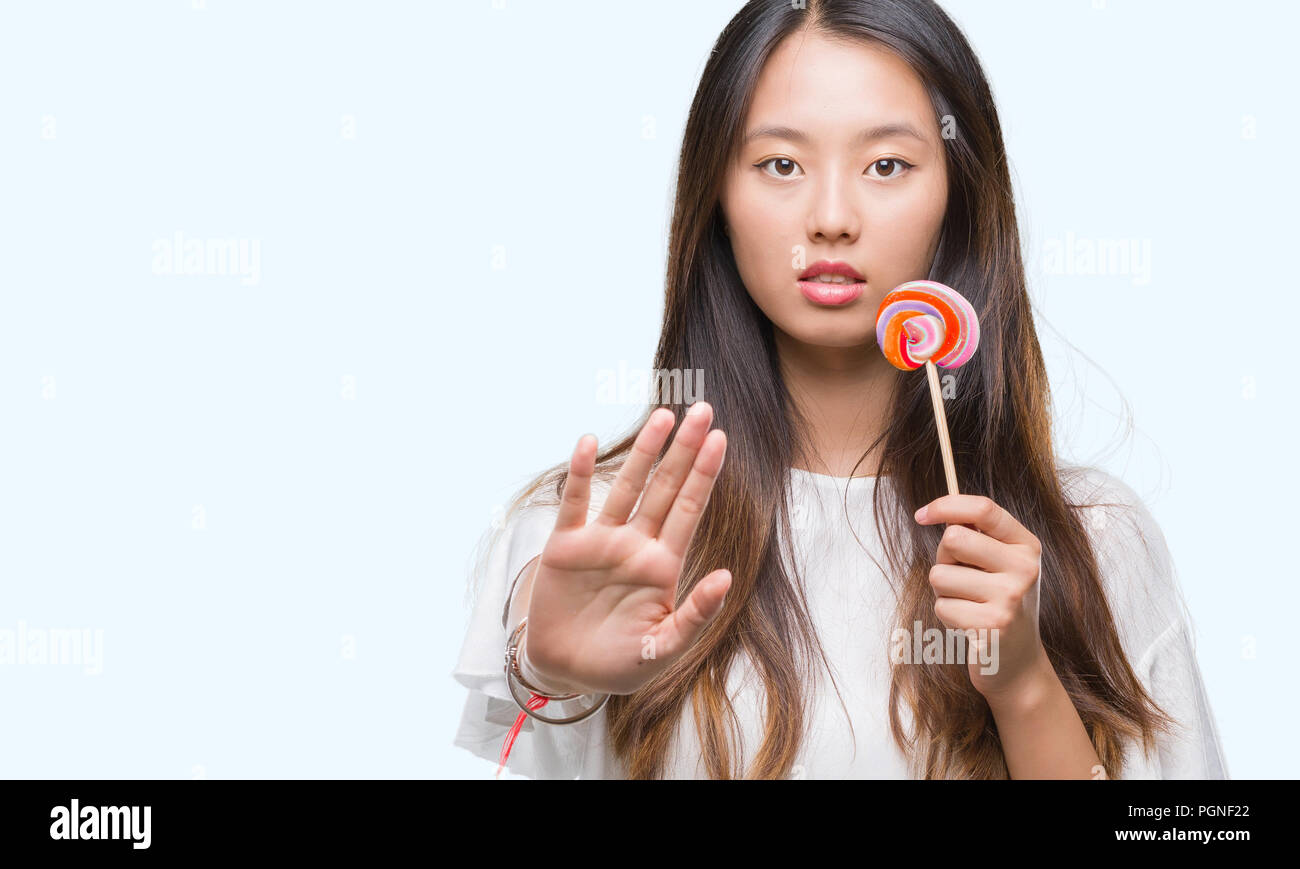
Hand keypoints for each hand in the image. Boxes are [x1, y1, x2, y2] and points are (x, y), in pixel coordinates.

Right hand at [524, 402, 731, 695]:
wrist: (566, 672)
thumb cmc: (620, 664)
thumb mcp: (664, 649)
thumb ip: (695, 615)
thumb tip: (726, 577)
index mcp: (663, 565)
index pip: (689, 510)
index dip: (704, 475)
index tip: (721, 439)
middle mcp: (636, 544)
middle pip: (665, 487)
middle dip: (684, 451)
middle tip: (703, 410)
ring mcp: (601, 541)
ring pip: (626, 487)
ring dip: (644, 453)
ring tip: (664, 416)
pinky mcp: (566, 546)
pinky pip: (575, 504)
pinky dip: (581, 474)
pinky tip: (588, 443)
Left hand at [914, 494, 1048, 703]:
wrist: (1018, 663)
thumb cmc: (998, 605)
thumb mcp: (1000, 565)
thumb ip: (977, 536)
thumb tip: (936, 512)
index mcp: (1026, 546)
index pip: (983, 509)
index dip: (946, 506)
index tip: (922, 515)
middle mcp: (1024, 568)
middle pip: (953, 538)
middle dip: (943, 558)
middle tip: (960, 579)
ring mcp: (1010, 598)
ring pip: (940, 575)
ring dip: (943, 592)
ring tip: (968, 605)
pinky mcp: (992, 626)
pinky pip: (941, 606)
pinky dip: (947, 617)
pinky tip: (969, 626)